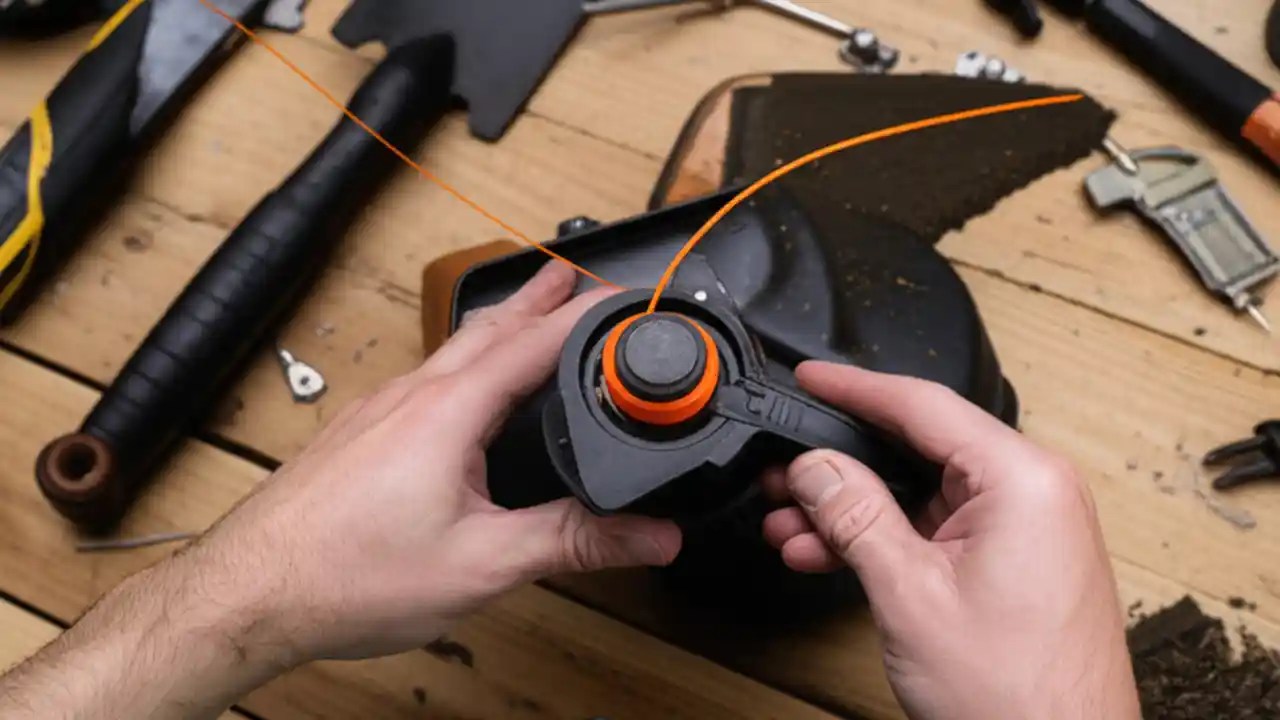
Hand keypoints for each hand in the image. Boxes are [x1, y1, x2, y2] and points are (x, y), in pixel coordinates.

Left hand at [186, 261, 681, 663]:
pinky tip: (463, 390)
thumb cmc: (346, 574)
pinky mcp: (360, 433)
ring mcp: (380, 410)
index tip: (629, 296)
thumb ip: (573, 542)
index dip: (589, 315)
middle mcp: (412, 396)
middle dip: (539, 297)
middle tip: (573, 273)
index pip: (537, 341)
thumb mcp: (483, 564)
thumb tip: (652, 536)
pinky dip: (464, 362)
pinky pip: (426, 378)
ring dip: (500, 325)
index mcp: (449, 412)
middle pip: (490, 327)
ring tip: (529, 314)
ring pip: (453, 350)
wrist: (248, 591)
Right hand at [761, 363, 1138, 719]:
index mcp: (1023, 479)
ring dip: (855, 510)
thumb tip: (815, 466)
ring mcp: (1027, 527)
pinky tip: (832, 555)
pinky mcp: (1016, 560)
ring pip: (921, 492)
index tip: (809, 379)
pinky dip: (887, 538)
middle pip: (918, 448)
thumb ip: (856, 516)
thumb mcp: (910, 594)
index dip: (854, 389)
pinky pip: (938, 527)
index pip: (923, 404)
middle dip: (841, 465)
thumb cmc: (1016, 696)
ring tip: (792, 528)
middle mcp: (1034, 491)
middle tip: (782, 474)